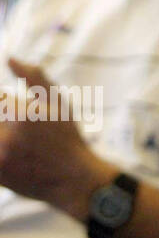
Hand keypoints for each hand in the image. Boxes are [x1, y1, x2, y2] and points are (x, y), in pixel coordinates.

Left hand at [0, 58, 113, 219]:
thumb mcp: (58, 102)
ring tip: (23, 141)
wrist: (71, 179)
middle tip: (25, 129)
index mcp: (19, 115)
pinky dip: (3, 151)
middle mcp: (4, 138)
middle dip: (5, 119)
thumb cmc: (67, 136)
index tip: (15, 109)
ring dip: (5, 134)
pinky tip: (18, 155)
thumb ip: (34, 77)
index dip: (6, 103)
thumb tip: (10, 58)